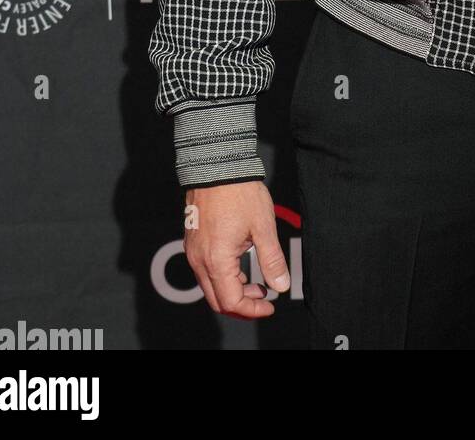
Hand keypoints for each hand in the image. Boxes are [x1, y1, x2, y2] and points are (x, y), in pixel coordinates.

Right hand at [184, 180, 290, 317]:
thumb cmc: (238, 192)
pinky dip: (223, 276)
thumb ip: (272, 259)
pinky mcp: (193, 241)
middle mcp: (199, 260)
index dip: (252, 309)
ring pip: (210, 286)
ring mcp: (193, 251)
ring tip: (257, 280)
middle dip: (242, 303)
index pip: (231, 301)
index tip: (269, 304)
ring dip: (233, 289)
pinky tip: (241, 264)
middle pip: (217, 299)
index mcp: (216, 260)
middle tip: (264, 296)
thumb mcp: (263, 227)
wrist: (217, 165)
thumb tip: (281, 283)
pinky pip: (205, 270)